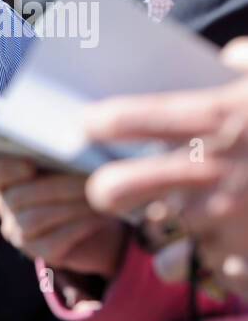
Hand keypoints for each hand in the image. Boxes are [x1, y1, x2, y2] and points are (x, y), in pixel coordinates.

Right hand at [0, 157, 126, 279]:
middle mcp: (4, 205)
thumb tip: (74, 144)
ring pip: (33, 219)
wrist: (99, 223)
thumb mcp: (69, 162)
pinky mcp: (37, 252)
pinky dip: (79, 226)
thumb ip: (61, 153)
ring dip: (71, 205)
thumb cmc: (80, 181)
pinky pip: (52, 242)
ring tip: (100, 194)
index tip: (30, 166)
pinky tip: (100, 215)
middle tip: (91, 175)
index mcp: (5, 176)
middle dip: (58, 185)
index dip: (2, 170)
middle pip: (16, 197)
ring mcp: (17, 231)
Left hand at [82, 40, 247, 294]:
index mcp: (217, 121)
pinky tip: (245, 234)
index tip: (88, 125)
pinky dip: (223, 252)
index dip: (100, 122)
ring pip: (165, 228)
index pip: (130, 118)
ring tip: (209, 209)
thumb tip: (227, 59)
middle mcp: (210, 174)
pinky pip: (210, 261)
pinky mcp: (243, 260)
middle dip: (105, 190)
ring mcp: (225, 222)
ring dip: (179, 220)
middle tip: (111, 187)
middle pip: (112, 190)